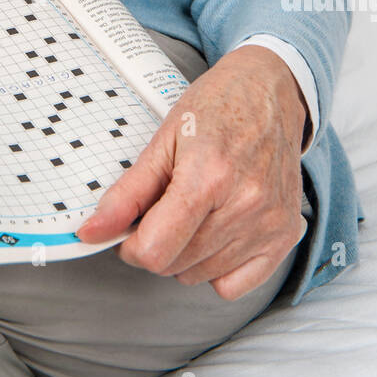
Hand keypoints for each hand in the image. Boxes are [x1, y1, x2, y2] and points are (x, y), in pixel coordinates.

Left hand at [76, 45, 308, 300]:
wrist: (268, 91)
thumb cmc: (216, 107)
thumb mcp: (163, 139)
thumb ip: (128, 192)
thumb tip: (91, 231)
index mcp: (209, 176)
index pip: (156, 250)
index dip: (131, 245)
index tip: (131, 227)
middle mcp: (245, 204)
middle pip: (176, 265)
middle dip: (156, 244)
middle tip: (163, 209)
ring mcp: (270, 223)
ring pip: (201, 276)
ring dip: (185, 254)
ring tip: (193, 211)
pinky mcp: (285, 235)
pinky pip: (235, 285)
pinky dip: (217, 268)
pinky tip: (216, 231)